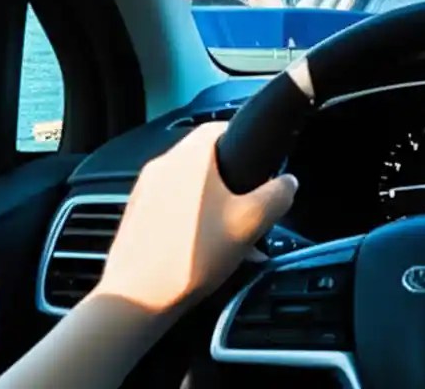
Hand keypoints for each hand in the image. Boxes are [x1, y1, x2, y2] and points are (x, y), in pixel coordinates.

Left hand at [93, 122, 298, 314]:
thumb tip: (288, 182)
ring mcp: (144, 192)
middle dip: (232, 181)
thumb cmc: (195, 254)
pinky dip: (192, 219)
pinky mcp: (135, 217)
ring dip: (213, 203)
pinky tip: (206, 250)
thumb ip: (278, 195)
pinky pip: (173, 207)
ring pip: (190, 186)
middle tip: (250, 208)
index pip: (221, 126)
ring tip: (231, 236)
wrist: (138, 299)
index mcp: (189, 156)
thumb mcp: (251, 222)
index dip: (247, 141)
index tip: (262, 166)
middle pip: (206, 160)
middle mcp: (161, 166)